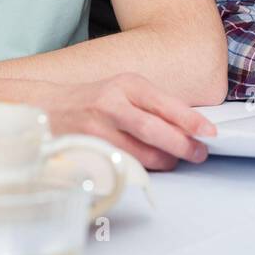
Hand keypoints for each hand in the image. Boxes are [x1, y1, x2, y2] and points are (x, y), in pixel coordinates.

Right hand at [44, 73, 216, 170]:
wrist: (45, 107)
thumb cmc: (92, 100)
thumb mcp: (122, 90)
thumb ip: (151, 105)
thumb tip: (187, 125)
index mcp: (125, 84)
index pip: (164, 104)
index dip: (190, 121)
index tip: (209, 132)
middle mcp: (111, 104)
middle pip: (154, 130)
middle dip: (182, 146)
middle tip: (198, 154)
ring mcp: (97, 128)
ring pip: (140, 152)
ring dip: (163, 161)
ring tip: (174, 161)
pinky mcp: (87, 149)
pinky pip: (121, 165)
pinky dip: (139, 169)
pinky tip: (147, 168)